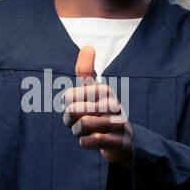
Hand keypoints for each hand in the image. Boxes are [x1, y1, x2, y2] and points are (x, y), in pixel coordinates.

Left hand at [62, 45, 133, 165]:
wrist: (123, 141)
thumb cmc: (102, 114)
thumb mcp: (93, 91)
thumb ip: (86, 71)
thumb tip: (88, 46)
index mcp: (103, 89)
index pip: (68, 96)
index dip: (66, 106)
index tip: (76, 109)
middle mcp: (112, 102)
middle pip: (73, 110)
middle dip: (70, 122)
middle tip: (79, 124)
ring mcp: (116, 121)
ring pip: (82, 125)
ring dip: (78, 133)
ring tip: (86, 132)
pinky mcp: (117, 139)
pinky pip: (91, 140)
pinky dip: (86, 143)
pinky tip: (92, 141)